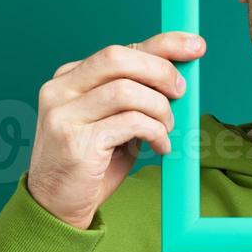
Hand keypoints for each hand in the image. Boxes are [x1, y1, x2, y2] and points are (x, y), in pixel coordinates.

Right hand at [26, 31, 204, 228]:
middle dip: (160, 71)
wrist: (56, 207)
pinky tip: (159, 147)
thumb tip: (178, 78)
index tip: (195, 45)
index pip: (120, 50)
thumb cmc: (91, 165)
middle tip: (182, 92)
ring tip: (166, 130)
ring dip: (159, 109)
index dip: (162, 44)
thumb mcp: (114, 122)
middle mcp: (61, 89)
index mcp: (69, 78)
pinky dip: (155, 132)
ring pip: (127, 90)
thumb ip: (136, 98)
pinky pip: (130, 122)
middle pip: (119, 57)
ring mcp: (64, 114)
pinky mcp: (75, 140)